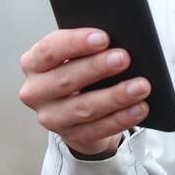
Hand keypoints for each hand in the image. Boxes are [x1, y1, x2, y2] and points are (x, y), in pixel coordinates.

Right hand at [18, 27, 151, 156]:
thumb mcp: (76, 55)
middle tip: (124, 58)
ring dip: (115, 96)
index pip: (49, 50)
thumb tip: (118, 40)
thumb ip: (89, 47)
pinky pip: (99, 129)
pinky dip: (122, 118)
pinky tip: (139, 107)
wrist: (75, 109)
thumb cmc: (77, 70)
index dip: (75, 43)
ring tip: (140, 86)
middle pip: (66, 79)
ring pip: (84, 108)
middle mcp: (36, 92)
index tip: (102, 37)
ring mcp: (51, 118)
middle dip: (97, 68)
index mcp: (34, 63)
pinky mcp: (71, 136)